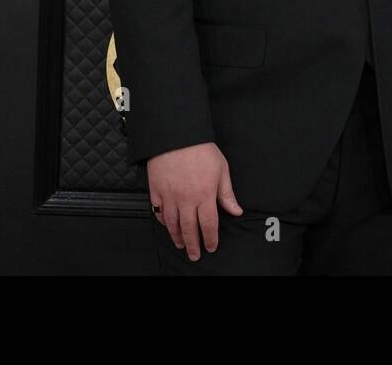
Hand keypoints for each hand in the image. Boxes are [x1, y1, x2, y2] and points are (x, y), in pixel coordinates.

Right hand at [147, 142, 242, 259]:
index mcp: (205, 195)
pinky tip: (167, 225)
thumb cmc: (200, 149)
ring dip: (177, 237)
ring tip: (181, 244)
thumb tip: (236, 211)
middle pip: (189, 229)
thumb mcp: (221, 169)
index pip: (208, 225)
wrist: (176, 135)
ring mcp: (169, 196)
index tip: (211, 246)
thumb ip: (227, 194)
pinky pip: (158, 212)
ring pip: (172, 224)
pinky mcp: (156, 190)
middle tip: (194, 255)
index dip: (210, 239)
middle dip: (193, 246)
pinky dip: (162, 221)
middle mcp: (186, 199)